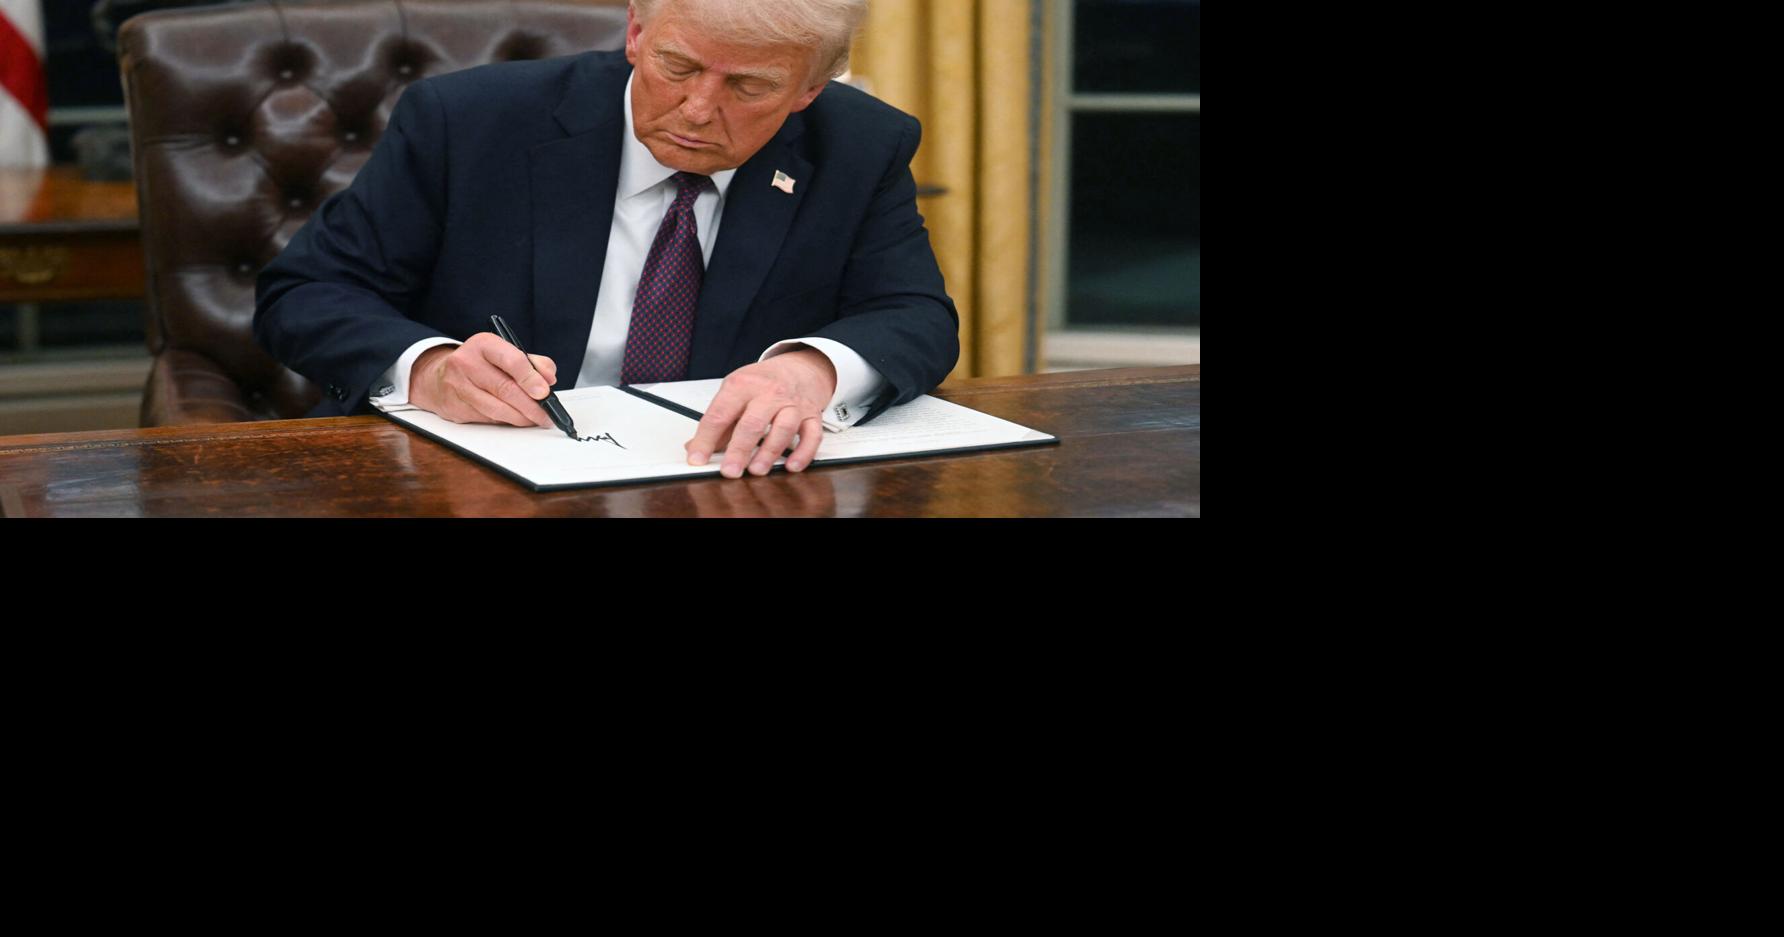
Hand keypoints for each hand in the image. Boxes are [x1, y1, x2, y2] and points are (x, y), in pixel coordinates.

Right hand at [409, 332, 558, 426]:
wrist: (438, 376)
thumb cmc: (479, 363)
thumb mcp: (503, 352)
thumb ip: (532, 362)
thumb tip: (549, 378)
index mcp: (483, 344)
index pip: (511, 360)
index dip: (531, 378)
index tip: (545, 392)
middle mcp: (467, 363)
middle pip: (505, 389)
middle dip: (531, 406)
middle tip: (547, 414)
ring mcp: (459, 387)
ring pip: (496, 409)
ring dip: (521, 418)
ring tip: (536, 419)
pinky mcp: (456, 408)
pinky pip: (488, 419)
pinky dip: (506, 421)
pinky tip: (516, 419)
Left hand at [685, 349, 836, 477]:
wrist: (799, 367)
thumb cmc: (764, 382)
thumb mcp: (735, 391)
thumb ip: (719, 420)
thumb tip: (696, 447)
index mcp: (743, 385)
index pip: (719, 415)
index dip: (706, 440)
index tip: (697, 459)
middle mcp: (769, 393)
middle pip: (752, 423)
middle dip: (739, 451)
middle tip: (729, 471)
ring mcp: (792, 404)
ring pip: (783, 429)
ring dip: (769, 453)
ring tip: (756, 470)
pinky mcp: (812, 415)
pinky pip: (812, 435)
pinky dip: (803, 452)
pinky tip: (791, 465)